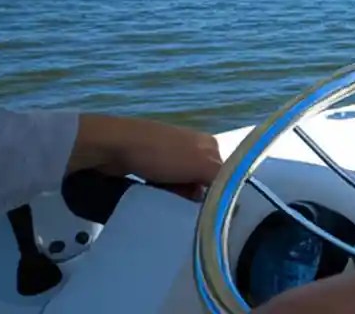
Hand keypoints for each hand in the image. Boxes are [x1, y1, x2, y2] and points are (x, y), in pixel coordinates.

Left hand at [67, 114, 222, 196]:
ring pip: (183, 185)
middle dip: (194, 196)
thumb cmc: (162, 154)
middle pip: (202, 181)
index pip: (223, 175)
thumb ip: (222, 181)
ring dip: (177, 197)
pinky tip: (156, 198)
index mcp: (209, 144)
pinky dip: (163, 193)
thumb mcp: (201, 166)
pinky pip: (165, 185)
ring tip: (167, 205)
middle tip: (184, 208)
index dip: (216, 192)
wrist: (115, 146)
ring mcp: (170, 154)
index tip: (207, 209)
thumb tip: (238, 201)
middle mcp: (193, 147)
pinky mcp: (151, 163)